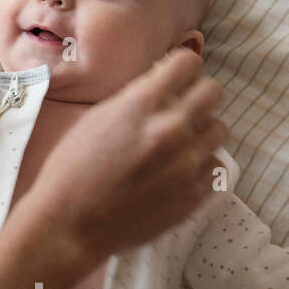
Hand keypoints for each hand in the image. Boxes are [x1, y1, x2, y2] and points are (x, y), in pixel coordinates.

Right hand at [13, 49, 229, 271]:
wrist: (69, 226)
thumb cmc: (70, 171)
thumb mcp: (95, 120)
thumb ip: (133, 100)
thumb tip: (161, 86)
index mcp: (141, 105)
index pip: (188, 63)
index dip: (182, 67)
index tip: (175, 77)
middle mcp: (171, 128)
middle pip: (214, 91)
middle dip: (198, 94)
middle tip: (182, 107)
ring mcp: (187, 163)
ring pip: (219, 129)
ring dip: (201, 131)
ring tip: (179, 144)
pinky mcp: (195, 194)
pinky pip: (214, 166)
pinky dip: (199, 165)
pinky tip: (175, 173)